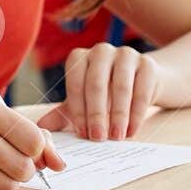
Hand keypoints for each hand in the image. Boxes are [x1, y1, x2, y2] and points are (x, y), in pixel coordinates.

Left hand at [39, 43, 159, 139]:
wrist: (141, 82)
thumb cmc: (105, 93)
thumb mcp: (84, 101)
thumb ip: (64, 113)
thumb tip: (42, 128)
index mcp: (79, 57)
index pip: (75, 84)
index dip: (78, 110)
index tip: (82, 133)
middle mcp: (100, 51)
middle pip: (96, 84)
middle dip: (96, 114)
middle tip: (98, 138)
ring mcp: (126, 54)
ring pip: (121, 88)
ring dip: (118, 116)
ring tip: (116, 137)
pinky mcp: (148, 64)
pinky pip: (142, 91)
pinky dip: (136, 114)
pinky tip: (131, 131)